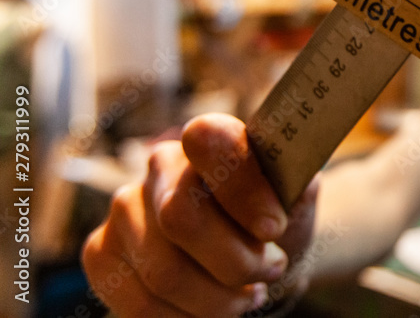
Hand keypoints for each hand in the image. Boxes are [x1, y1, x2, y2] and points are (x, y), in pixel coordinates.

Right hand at [82, 114, 318, 316]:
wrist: (255, 248)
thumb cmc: (276, 216)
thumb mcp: (299, 195)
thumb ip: (295, 185)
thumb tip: (289, 195)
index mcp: (211, 138)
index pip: (209, 141)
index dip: (241, 188)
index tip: (274, 229)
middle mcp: (160, 164)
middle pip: (181, 218)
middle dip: (235, 260)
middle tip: (270, 270)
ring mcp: (124, 208)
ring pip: (163, 272)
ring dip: (218, 299)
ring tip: (247, 295)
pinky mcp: (101, 251)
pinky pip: (138, 303)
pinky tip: (212, 310)